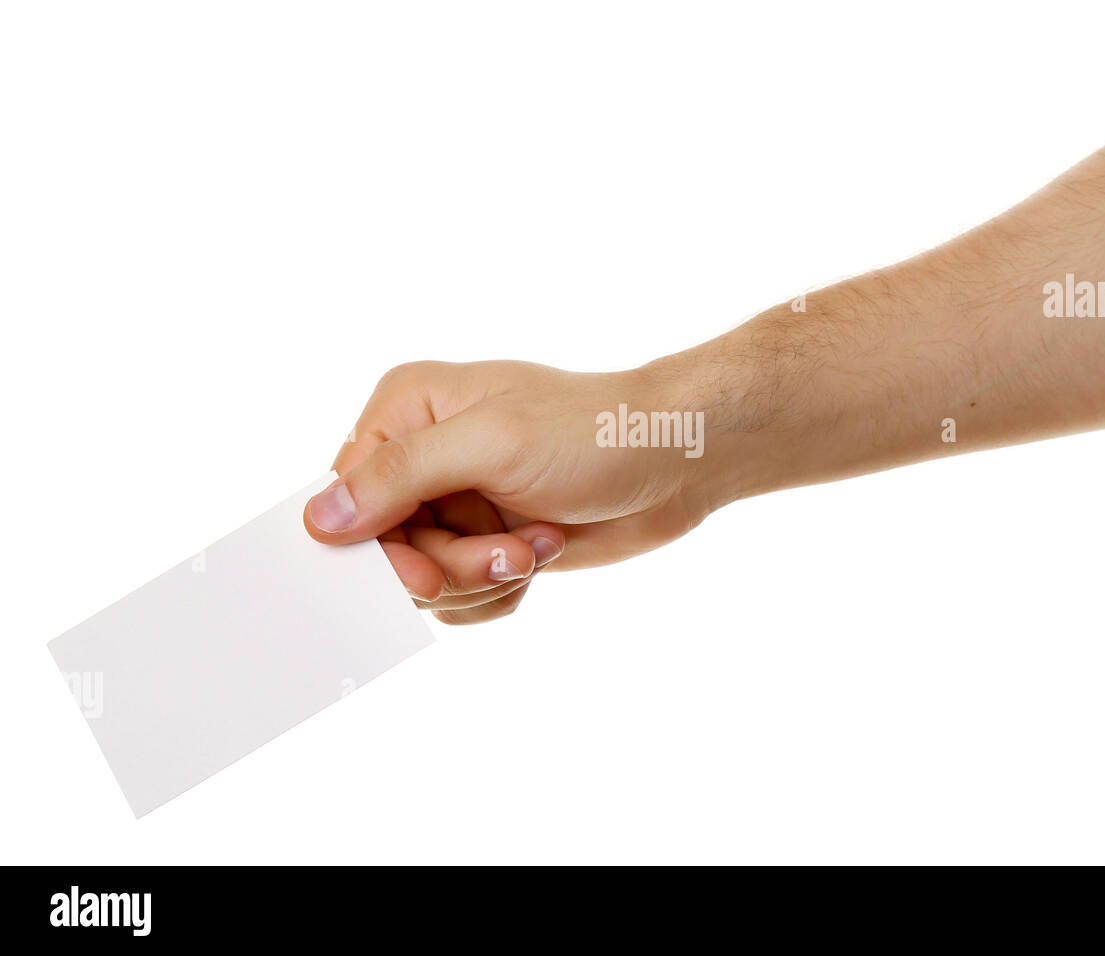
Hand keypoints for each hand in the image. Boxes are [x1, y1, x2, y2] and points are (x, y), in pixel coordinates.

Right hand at [304, 360, 712, 623]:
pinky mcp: (487, 542)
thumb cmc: (595, 432)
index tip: (425, 574)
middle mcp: (423, 456)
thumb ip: (401, 476)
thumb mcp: (493, 442)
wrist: (678, 460)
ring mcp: (456, 503)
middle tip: (507, 556)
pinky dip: (499, 591)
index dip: (377, 547)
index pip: (347, 496)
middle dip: (447, 566)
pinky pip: (460, 596)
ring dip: (481, 578)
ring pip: (423, 580)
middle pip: (384, 549)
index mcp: (406, 411)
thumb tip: (318, 519)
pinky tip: (542, 554)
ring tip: (537, 545)